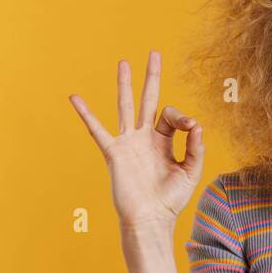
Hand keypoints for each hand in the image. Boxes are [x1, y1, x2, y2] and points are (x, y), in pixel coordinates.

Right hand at [68, 50, 203, 227]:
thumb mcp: (191, 171)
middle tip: (154, 53)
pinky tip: (74, 97)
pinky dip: (85, 113)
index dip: (182, 117)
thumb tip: (197, 123)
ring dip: (125, 84)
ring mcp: (129, 143)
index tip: (190, 127)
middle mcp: (145, 138)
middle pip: (148, 100)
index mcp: (163, 141)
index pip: (171, 115)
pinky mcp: (114, 152)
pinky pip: (97, 129)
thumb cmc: (170, 200)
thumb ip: (195, 147)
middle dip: (152, 77)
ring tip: (124, 62)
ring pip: (126, 106)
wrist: (150, 219)